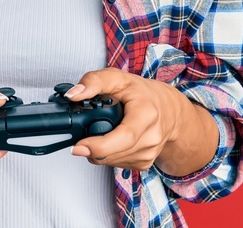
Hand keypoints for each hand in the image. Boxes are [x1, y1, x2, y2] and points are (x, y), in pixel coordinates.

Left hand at [65, 68, 214, 174]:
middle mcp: (151, 137)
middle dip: (91, 147)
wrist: (168, 110)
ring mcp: (149, 153)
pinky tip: (111, 139)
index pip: (124, 137)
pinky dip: (107, 155)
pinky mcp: (144, 164)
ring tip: (101, 131)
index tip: (79, 146)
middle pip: (112, 153)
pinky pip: (116, 164)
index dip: (99, 146)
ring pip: (111, 161)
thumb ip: (94, 82)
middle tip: (82, 135)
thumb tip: (73, 95)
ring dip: (98, 151)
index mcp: (147, 114)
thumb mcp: (118, 78)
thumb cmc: (143, 94)